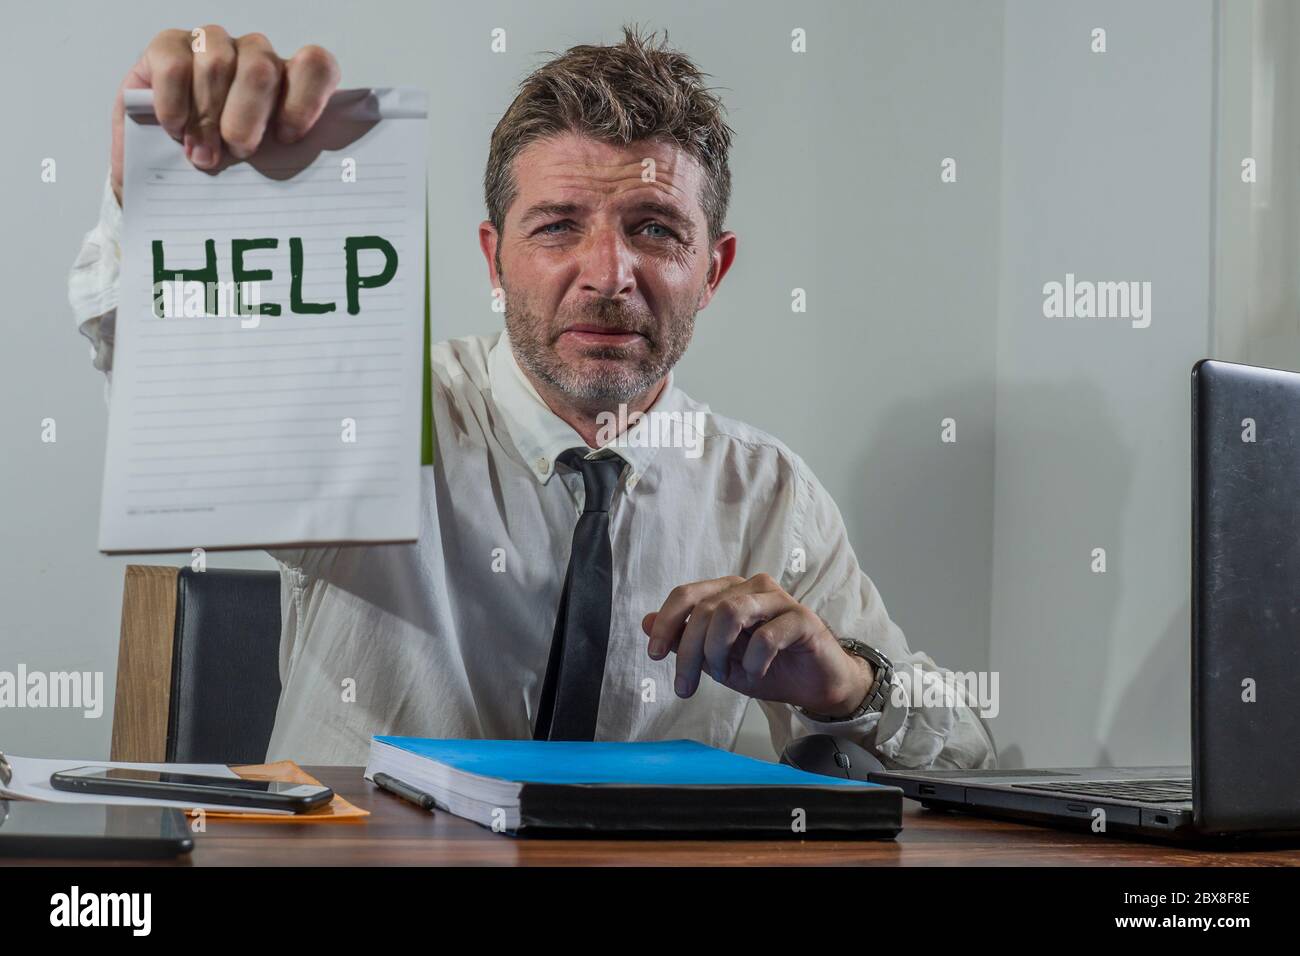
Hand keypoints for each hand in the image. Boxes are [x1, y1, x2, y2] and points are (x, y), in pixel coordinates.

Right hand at [111, 26, 340, 202]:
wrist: (169, 166)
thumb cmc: (228, 164)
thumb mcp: (263, 166)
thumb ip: (282, 161)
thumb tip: (299, 186)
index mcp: (290, 80)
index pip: (316, 67)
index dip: (304, 100)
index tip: (287, 138)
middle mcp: (254, 55)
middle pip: (261, 67)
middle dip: (247, 116)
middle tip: (238, 152)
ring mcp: (213, 45)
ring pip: (218, 62)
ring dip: (208, 117)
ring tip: (203, 155)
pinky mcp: (168, 46)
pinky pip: (174, 64)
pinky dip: (175, 102)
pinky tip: (176, 128)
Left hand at [642, 574, 873, 716]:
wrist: (815, 684)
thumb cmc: (768, 667)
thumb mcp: (719, 660)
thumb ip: (686, 640)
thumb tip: (646, 622)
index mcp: (729, 592)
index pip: (687, 594)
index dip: (666, 622)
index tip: (655, 655)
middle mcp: (752, 588)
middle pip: (705, 609)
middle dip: (689, 652)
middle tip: (685, 687)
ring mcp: (779, 600)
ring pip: (731, 612)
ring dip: (719, 652)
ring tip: (725, 676)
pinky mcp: (802, 619)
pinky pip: (767, 635)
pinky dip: (754, 661)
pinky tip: (757, 673)